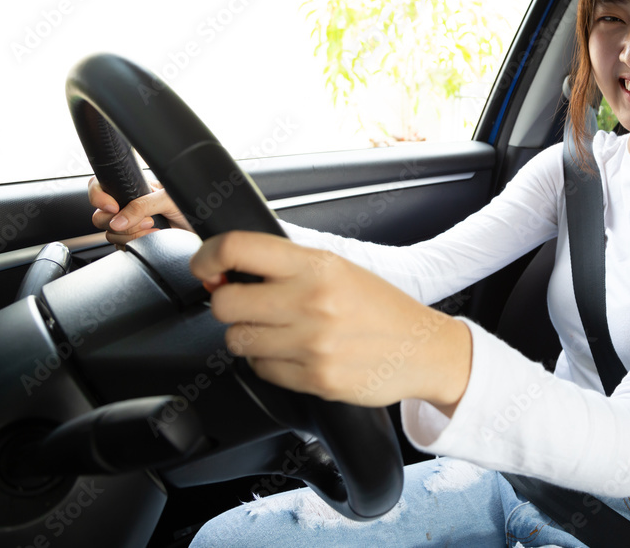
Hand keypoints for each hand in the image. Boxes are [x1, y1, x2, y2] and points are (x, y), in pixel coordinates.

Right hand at [89, 177, 193, 246]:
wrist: (207, 231)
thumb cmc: (193, 209)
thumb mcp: (167, 200)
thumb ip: (141, 205)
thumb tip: (116, 220)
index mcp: (134, 190)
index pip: (100, 187)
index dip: (99, 197)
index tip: (113, 207)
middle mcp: (129, 207)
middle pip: (101, 216)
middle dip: (119, 221)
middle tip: (146, 220)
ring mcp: (131, 227)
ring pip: (111, 234)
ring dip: (132, 234)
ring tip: (155, 228)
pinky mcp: (136, 243)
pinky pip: (122, 248)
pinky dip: (136, 245)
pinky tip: (154, 238)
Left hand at [189, 231, 471, 413]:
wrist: (423, 349)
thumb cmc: (380, 307)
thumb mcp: (339, 268)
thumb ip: (286, 266)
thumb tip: (225, 270)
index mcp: (318, 266)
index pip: (238, 249)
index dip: (208, 256)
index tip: (206, 266)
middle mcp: (312, 302)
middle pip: (225, 303)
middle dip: (229, 304)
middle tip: (249, 305)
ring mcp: (313, 344)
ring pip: (237, 341)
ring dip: (250, 337)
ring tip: (279, 331)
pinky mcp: (315, 379)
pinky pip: (261, 370)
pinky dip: (270, 364)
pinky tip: (297, 354)